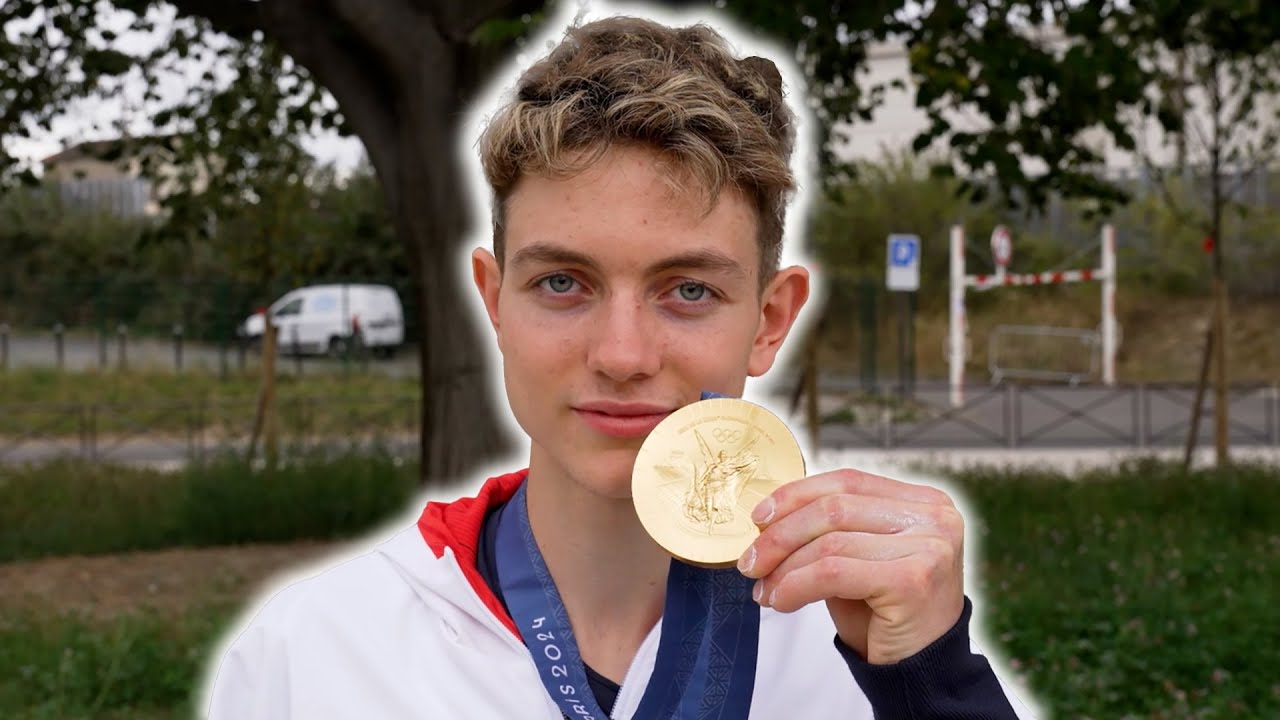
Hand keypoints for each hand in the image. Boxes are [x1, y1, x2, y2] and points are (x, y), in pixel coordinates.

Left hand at [737, 469, 965, 663]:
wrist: (920, 668)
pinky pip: (833, 573)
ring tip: (764, 590)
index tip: (759, 518)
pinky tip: (781, 601)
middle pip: (835, 509)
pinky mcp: (913, 581)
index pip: (847, 481)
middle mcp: (934, 518)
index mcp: (922, 501)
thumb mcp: (857, 558)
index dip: (796, 495)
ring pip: (830, 542)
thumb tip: (767, 520)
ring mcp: (929, 547)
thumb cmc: (885, 613)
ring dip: (784, 568)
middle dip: (780, 535)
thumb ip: (829, 530)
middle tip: (750, 562)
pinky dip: (797, 586)